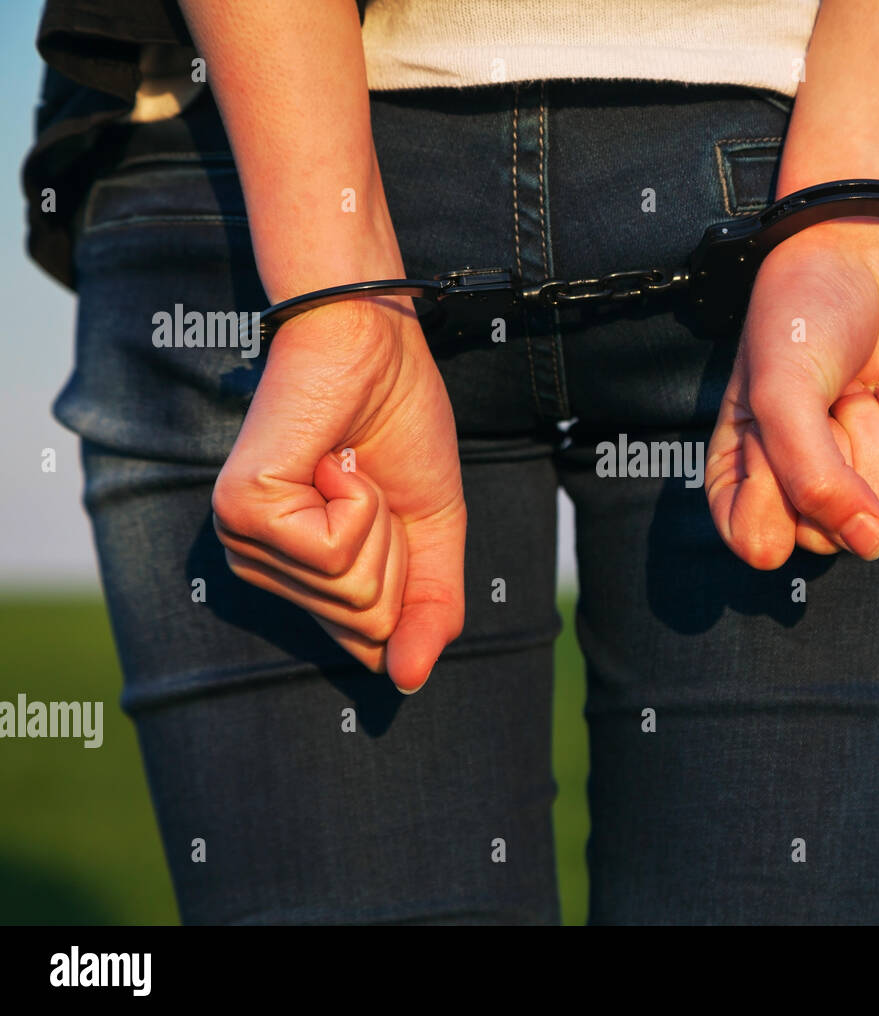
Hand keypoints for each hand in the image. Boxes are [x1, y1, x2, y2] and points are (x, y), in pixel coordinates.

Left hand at [211, 297, 465, 692]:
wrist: (376, 345)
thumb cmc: (399, 427)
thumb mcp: (433, 534)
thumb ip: (430, 611)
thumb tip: (410, 681)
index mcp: (299, 574)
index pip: (369, 644)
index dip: (408, 585)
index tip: (391, 517)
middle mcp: (261, 565)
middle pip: (366, 624)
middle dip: (396, 551)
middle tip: (369, 485)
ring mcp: (246, 540)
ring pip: (351, 593)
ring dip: (377, 521)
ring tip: (348, 467)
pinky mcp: (245, 509)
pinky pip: (334, 552)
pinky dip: (358, 501)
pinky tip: (332, 460)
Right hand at [705, 218, 878, 568]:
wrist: (866, 246)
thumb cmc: (800, 314)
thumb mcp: (782, 394)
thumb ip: (813, 482)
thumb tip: (874, 547)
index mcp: (746, 471)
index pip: (760, 542)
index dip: (774, 505)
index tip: (772, 449)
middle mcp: (802, 478)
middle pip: (829, 533)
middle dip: (831, 458)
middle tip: (818, 402)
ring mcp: (861, 463)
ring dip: (872, 430)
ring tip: (852, 384)